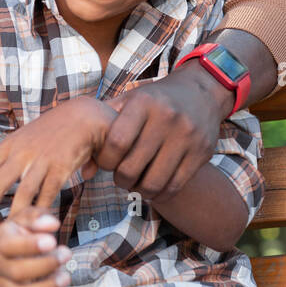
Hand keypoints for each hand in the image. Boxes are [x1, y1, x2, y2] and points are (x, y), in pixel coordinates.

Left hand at [0, 95, 117, 233]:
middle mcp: (21, 153)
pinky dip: (41, 212)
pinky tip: (36, 225)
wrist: (82, 116)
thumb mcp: (24, 137)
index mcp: (9, 145)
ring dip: (14, 216)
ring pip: (23, 193)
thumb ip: (11, 157)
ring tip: (7, 233)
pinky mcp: (61, 168)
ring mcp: (41, 161)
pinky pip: (48, 194)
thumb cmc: (52, 130)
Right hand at [0, 207, 72, 286]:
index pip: (8, 246)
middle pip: (16, 272)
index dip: (31, 245)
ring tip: (65, 277)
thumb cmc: (17, 235)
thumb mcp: (25, 220)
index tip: (53, 241)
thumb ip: (38, 218)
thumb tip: (52, 224)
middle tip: (67, 254)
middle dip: (47, 265)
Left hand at [95, 64, 226, 199]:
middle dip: (120, 179)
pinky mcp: (202, 153)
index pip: (116, 142)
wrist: (201, 92)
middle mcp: (167, 117)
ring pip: (154, 182)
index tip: (106, 162)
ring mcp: (187, 136)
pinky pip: (175, 186)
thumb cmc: (155, 100)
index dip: (105, 160)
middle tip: (120, 176)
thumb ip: (103, 124)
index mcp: (144, 102)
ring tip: (135, 184)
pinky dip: (160, 194)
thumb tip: (84, 162)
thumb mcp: (129, 100)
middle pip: (132, 167)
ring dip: (139, 190)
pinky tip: (153, 188)